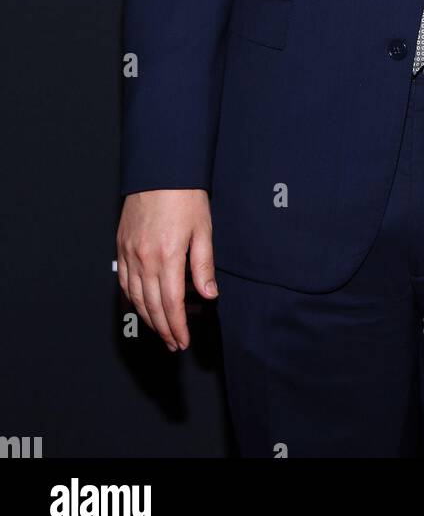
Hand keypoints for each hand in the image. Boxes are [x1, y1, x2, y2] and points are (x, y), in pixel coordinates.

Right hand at [116, 189, 216, 351]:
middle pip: (152, 306)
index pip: (172, 303)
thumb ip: (204, 265)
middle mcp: (145, 259)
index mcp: (168, 256)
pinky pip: (124, 282)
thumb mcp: (203, 229)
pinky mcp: (122, 246)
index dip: (178, 326)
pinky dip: (132, 300)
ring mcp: (130, 253)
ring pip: (136, 298)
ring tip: (162, 331)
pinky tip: (141, 307)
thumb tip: (209, 295)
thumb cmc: (185, 197)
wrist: (160, 171)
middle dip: (164, 329)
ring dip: (148, 319)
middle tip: (175, 344)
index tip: (183, 341)